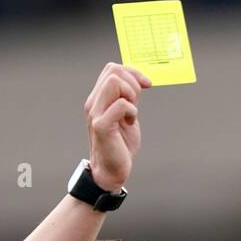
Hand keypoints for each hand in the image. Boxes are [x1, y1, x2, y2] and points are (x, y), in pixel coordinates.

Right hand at [84, 62, 150, 191]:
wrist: (111, 172)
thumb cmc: (120, 145)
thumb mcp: (127, 115)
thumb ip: (129, 97)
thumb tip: (139, 80)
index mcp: (99, 99)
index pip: (112, 68)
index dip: (132, 72)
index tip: (146, 86)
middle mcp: (94, 103)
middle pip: (113, 70)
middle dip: (132, 82)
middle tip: (136, 103)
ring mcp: (95, 113)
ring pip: (113, 82)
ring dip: (130, 94)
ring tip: (132, 112)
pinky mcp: (101, 126)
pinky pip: (120, 105)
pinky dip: (131, 111)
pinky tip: (131, 123)